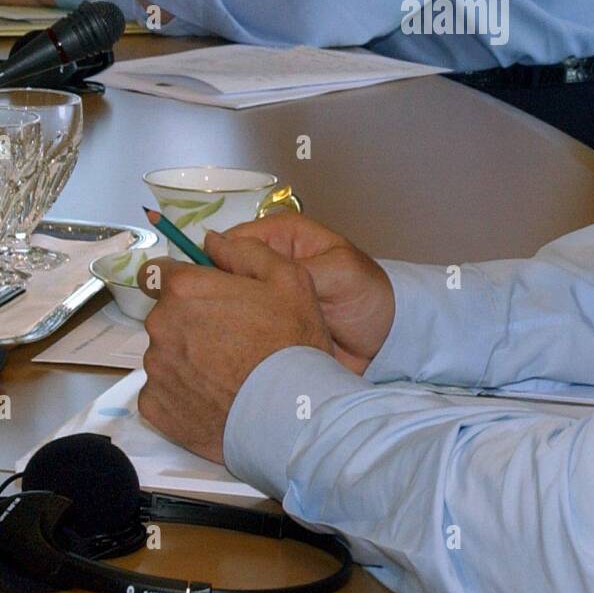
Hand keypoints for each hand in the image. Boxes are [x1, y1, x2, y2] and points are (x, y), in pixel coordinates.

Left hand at [136, 232, 335, 462]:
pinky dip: (182, 391)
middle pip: (165, 314)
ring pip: (165, 352)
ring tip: (226, 371)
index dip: (185, 281)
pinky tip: (214, 395)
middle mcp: (160, 325)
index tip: (206, 295)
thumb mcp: (287, 278)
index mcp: (185, 289)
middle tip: (229, 337)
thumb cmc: (291, 342)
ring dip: (186, 356)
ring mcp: (155, 369)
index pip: (159, 272)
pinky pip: (163, 390)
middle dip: (189, 319)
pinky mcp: (155, 406)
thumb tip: (210, 240)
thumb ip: (244, 250)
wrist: (290, 415)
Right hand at [206, 215, 395, 375]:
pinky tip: (231, 354)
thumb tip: (243, 259)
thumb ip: (293, 268)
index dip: (213, 263)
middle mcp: (264, 265)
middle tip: (214, 320)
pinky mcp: (261, 330)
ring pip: (223, 306)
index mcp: (280, 238)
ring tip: (222, 341)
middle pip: (220, 275)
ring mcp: (260, 300)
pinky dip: (232, 342)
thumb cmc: (368, 295)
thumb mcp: (339, 273)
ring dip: (221, 321)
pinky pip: (235, 333)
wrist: (387, 342)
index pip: (230, 243)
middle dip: (214, 296)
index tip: (206, 288)